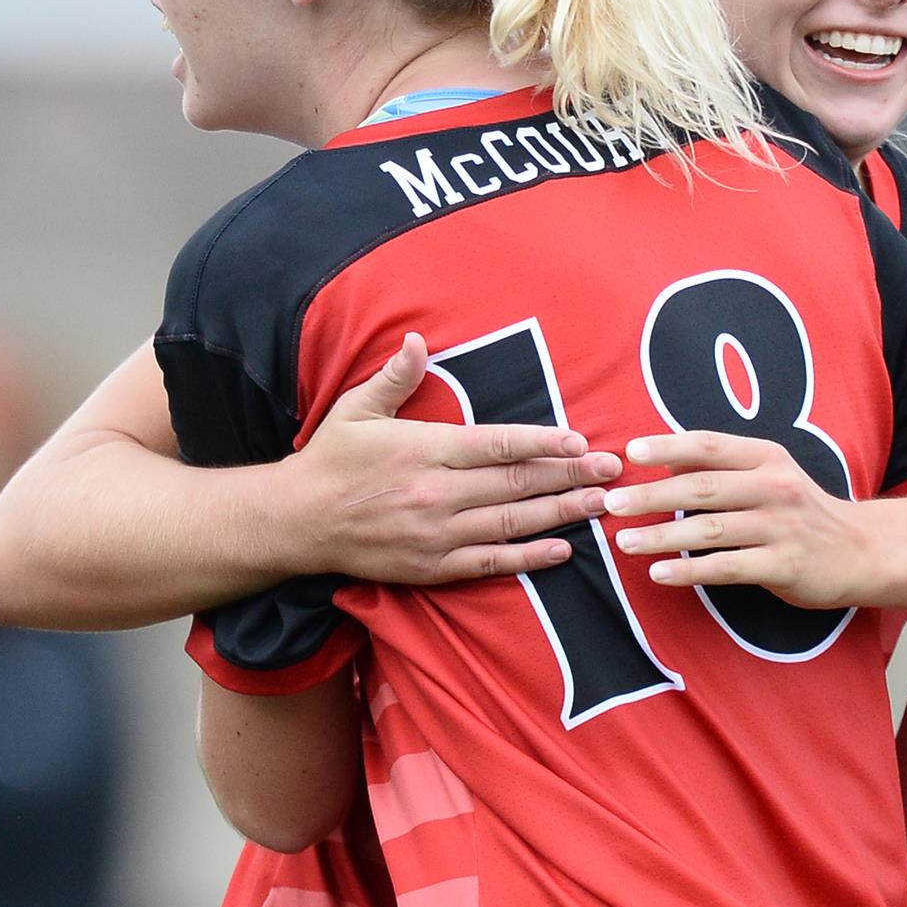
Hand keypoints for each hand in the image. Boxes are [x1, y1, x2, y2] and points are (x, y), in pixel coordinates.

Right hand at [288, 334, 622, 584]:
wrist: (295, 521)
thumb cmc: (329, 459)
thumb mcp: (355, 409)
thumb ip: (395, 377)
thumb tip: (417, 340)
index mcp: (424, 451)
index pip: (495, 445)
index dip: (541, 443)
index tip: (579, 441)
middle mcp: (435, 493)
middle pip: (515, 484)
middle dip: (568, 476)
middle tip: (611, 470)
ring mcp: (435, 534)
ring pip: (510, 523)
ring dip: (560, 513)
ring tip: (600, 504)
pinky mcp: (431, 566)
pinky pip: (489, 563)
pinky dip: (528, 558)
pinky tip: (562, 549)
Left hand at [607, 432, 873, 609]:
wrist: (863, 552)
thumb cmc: (805, 513)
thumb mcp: (772, 476)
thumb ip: (724, 468)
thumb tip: (665, 460)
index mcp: (768, 459)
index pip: (710, 446)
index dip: (668, 445)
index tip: (631, 451)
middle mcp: (775, 487)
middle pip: (702, 487)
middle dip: (652, 495)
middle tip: (612, 503)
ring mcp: (781, 527)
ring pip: (708, 529)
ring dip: (660, 536)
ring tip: (623, 542)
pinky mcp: (784, 565)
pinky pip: (726, 567)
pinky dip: (689, 570)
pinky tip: (659, 573)